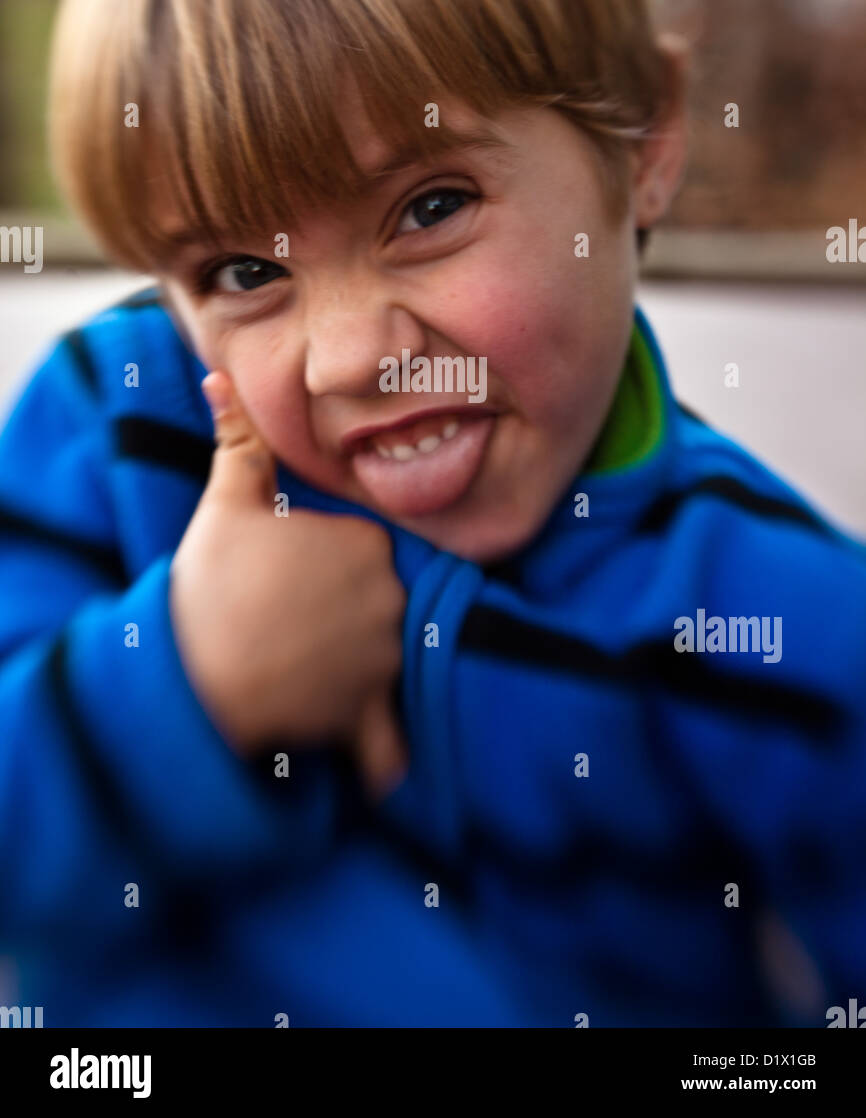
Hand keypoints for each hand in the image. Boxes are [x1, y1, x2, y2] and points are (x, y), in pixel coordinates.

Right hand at [169, 369, 408, 799]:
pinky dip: (386, 757)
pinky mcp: (364, 717)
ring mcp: (381, 662)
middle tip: (288, 618)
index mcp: (366, 545)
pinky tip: (385, 771)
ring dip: (360, 668)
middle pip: (379, 600)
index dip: (327, 559)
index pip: (365, 546)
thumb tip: (222, 379)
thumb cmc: (211, 583)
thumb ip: (238, 443)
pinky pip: (388, 744)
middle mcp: (390, 600)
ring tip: (302, 668)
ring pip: (385, 659)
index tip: (288, 570)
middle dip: (346, 608)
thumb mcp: (226, 504)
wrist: (192, 673)